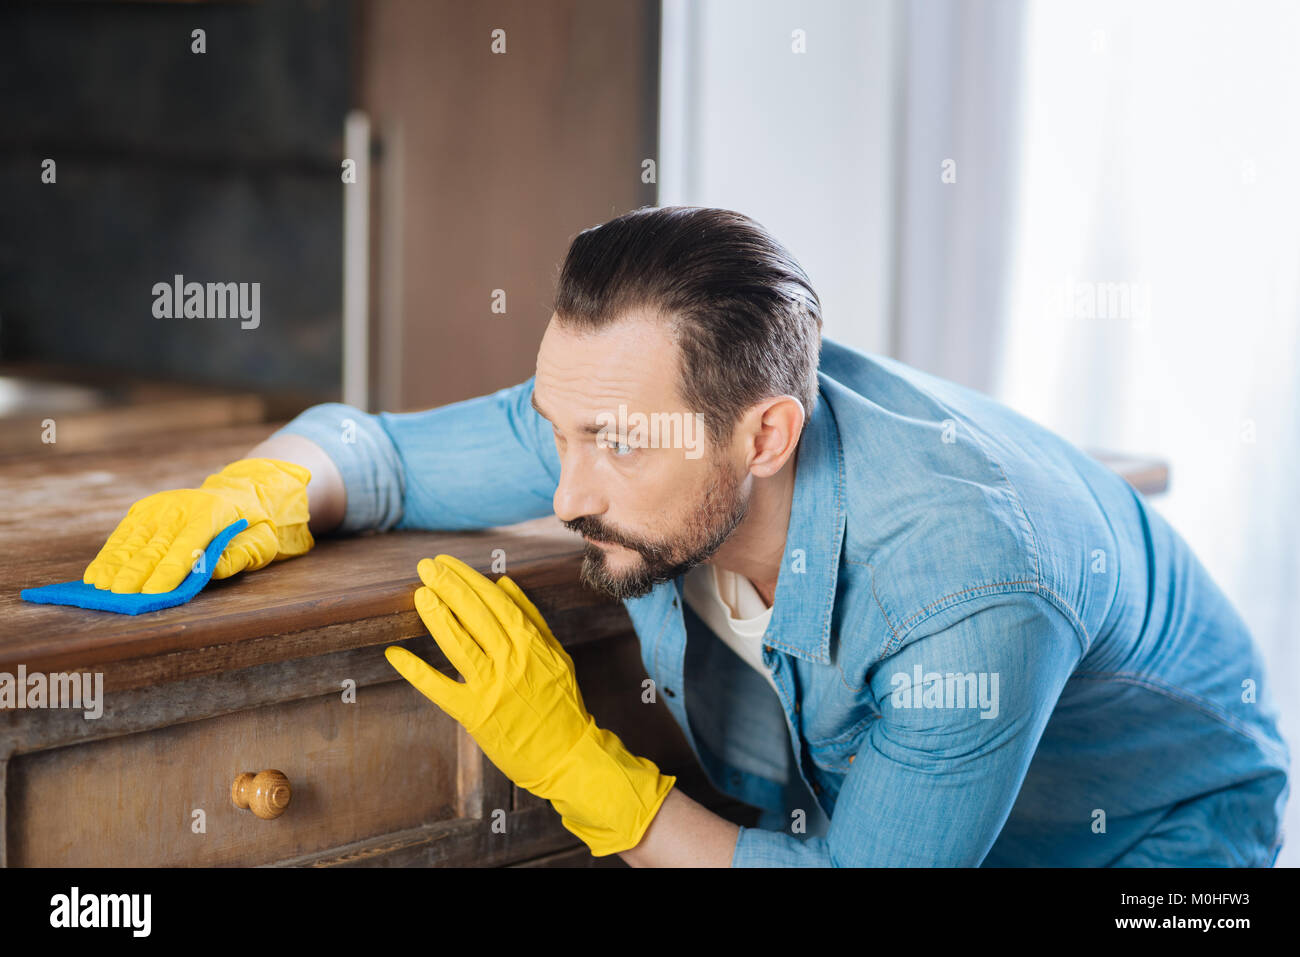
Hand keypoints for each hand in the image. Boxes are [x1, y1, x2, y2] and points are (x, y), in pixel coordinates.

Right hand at [82, 457, 313, 593]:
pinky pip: (124, 534)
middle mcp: (181, 506)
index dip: (170, 571)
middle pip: (156, 546)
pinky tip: (96, 574)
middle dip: (136, 572)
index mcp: (213, 513)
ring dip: (115, 565)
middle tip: (120, 595)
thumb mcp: (259, 542)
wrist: (237, 495)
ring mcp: (160, 506)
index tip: (153, 591)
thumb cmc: (249, 528)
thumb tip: (210, 572)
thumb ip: (237, 556)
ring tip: (99, 587)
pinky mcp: (144, 509)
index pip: (187, 546)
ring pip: (134, 540)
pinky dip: (109, 555)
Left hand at [385, 554, 675, 855]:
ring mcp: (492, 687)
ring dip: (436, 616)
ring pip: (458, 643)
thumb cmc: (563, 704)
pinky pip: (439, 688)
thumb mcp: (557, 655)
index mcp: (531, 642)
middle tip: (426, 566)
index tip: (446, 562)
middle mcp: (511, 660)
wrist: (568, 755)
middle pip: (474, 615)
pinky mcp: (475, 714)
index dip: (467, 578)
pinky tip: (395, 655)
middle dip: (447, 586)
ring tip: (419, 594)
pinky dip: (415, 671)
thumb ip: (532, 617)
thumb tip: (505, 583)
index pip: (494, 600)